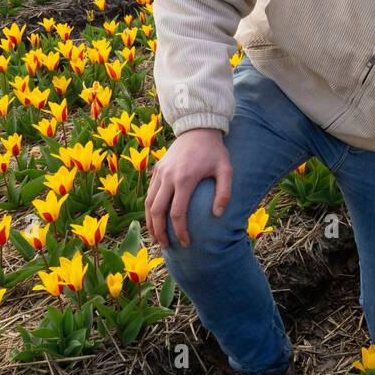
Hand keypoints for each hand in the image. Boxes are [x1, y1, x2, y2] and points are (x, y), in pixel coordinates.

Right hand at [144, 127, 231, 248]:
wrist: (197, 128)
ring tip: (157, 238)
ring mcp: (159, 173)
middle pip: (157, 211)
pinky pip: (149, 193)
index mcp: (185, 179)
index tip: (186, 243)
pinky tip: (155, 220)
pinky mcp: (156, 169)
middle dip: (160, 232)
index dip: (180, 231)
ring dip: (150, 223)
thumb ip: (224, 193)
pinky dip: (149, 209)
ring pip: (148, 203)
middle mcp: (168, 177)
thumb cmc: (215, 151)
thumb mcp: (226, 170)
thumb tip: (217, 215)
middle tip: (167, 246)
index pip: (177, 213)